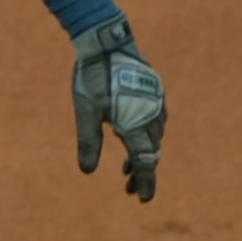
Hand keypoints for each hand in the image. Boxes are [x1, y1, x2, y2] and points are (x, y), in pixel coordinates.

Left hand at [70, 15, 166, 201]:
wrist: (106, 41)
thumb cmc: (94, 76)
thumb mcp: (86, 110)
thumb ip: (88, 140)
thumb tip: (87, 171)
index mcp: (137, 123)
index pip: (145, 161)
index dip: (145, 182)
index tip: (142, 199)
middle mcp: (152, 115)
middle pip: (151, 152)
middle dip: (141, 171)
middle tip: (127, 188)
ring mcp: (155, 102)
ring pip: (153, 137)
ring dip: (142, 153)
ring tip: (127, 168)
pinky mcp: (152, 91)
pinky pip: (154, 120)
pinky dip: (145, 135)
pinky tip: (132, 136)